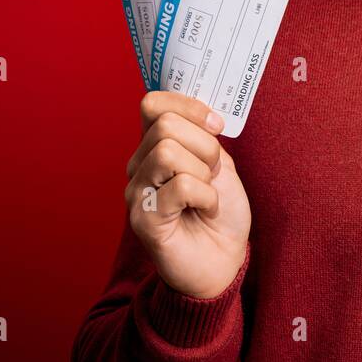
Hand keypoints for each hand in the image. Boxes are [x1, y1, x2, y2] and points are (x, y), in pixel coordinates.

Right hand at [124, 91, 251, 298]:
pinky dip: (207, 196)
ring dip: (204, 173)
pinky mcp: (144, 219)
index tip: (216, 127)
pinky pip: (181, 186)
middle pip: (166, 125)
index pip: (153, 104)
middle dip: (205, 146)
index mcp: (155, 147)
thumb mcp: (218, 163)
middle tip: (214, 174)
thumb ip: (203, 136)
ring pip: (169, 152)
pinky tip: (205, 211)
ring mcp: (137, 192)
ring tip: (207, 194)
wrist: (225, 257)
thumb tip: (201, 114)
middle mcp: (139, 166)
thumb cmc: (220, 210)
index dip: (188, 106)